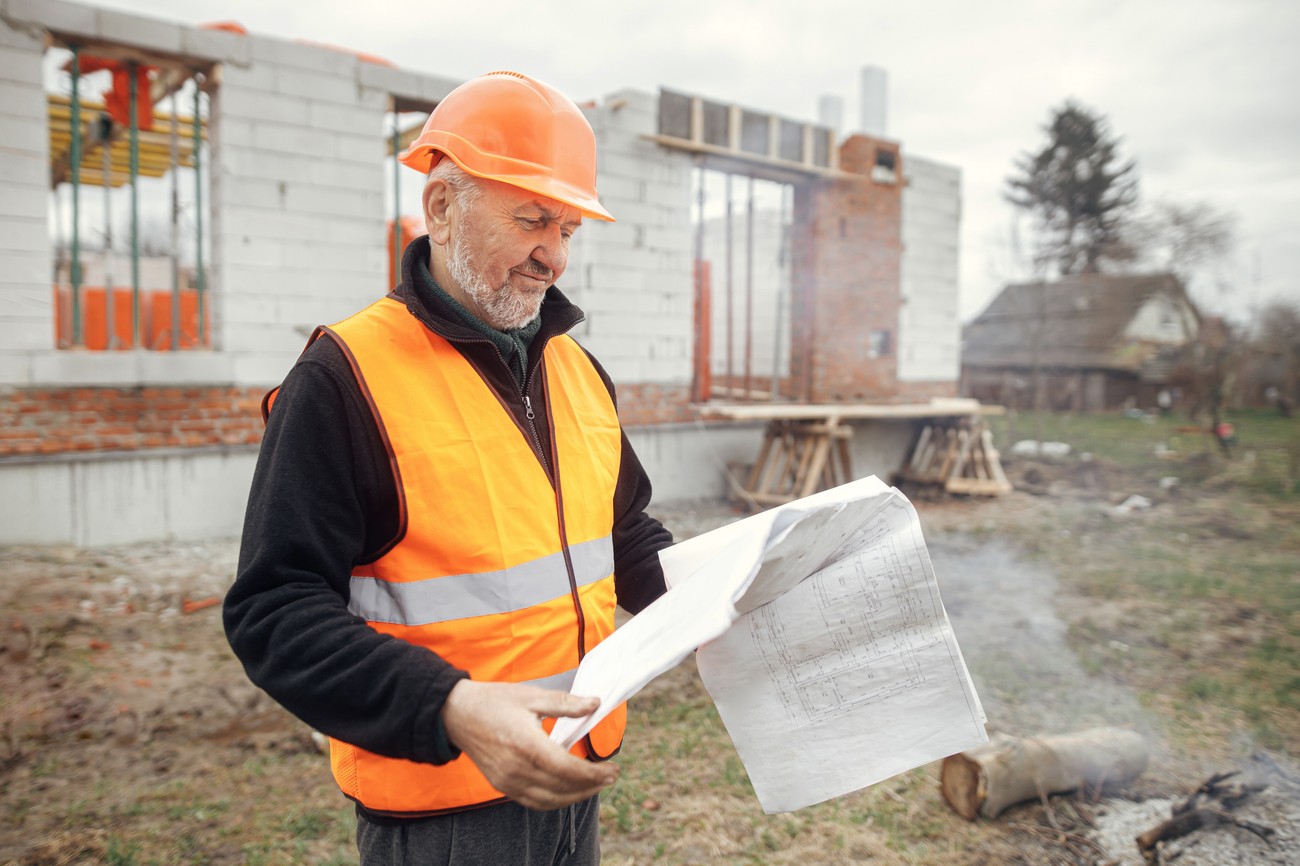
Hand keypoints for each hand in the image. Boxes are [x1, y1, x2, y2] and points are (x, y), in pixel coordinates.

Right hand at [440, 680, 617, 810]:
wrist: (456, 713)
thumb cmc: (494, 701)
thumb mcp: (532, 695)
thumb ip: (566, 703)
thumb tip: (595, 704)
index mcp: (527, 745)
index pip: (569, 770)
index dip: (595, 774)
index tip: (613, 770)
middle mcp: (517, 769)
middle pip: (563, 789)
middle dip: (591, 786)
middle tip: (610, 777)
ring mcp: (508, 781)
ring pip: (550, 801)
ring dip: (576, 797)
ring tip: (594, 785)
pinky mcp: (502, 786)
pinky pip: (534, 802)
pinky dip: (555, 800)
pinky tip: (568, 790)